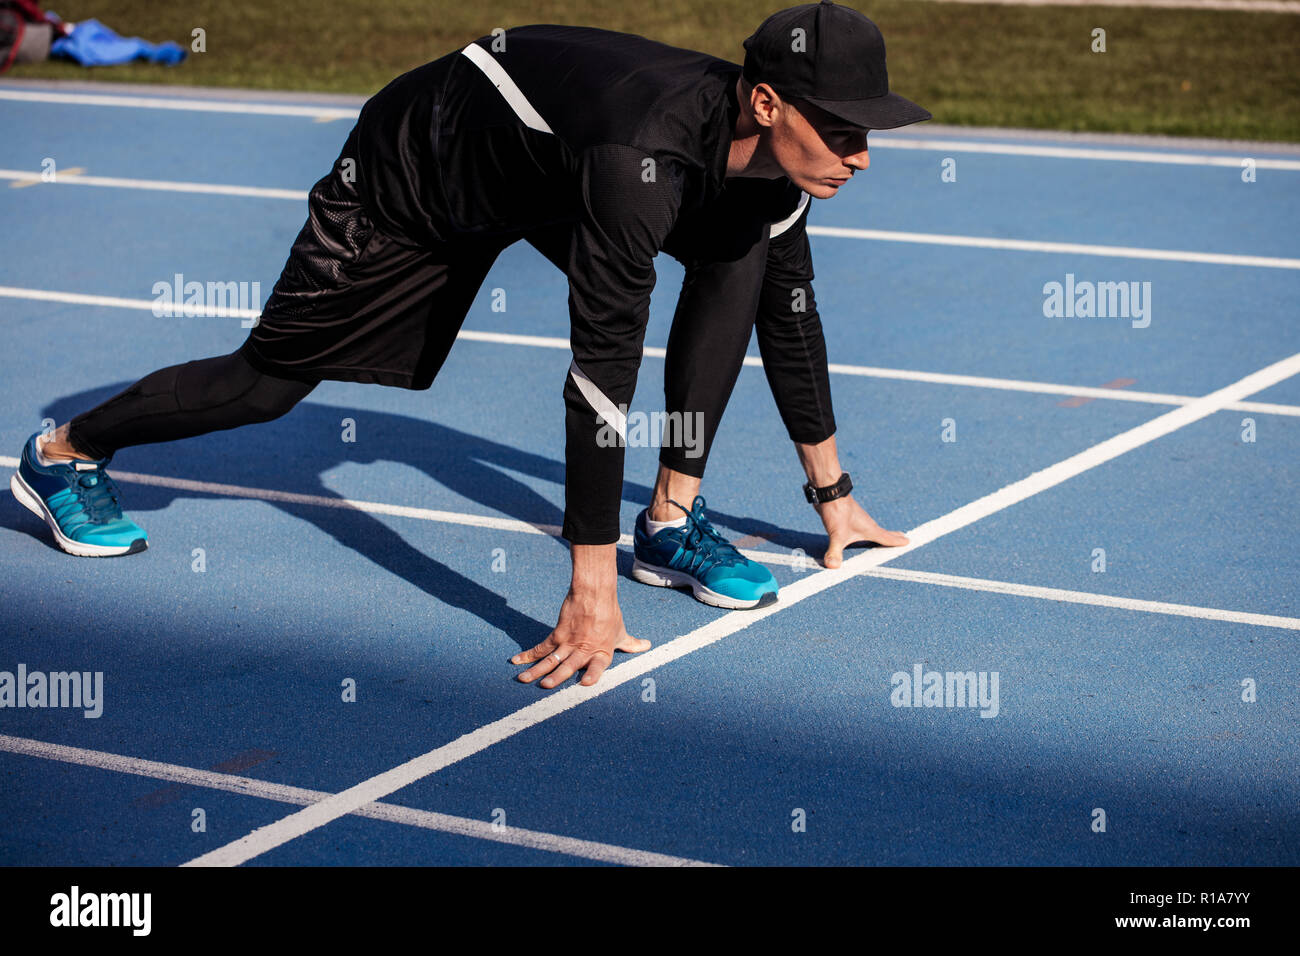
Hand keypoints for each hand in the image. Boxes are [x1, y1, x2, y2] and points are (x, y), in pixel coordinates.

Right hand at [512, 587, 650, 688]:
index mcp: (601, 653)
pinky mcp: (558, 634)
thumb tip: (647, 646)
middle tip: (544, 686)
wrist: (594, 592)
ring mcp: (569, 643)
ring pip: (550, 659)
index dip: (592, 674)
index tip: (586, 683)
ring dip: (536, 670)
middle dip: (556, 677)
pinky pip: (541, 647)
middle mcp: (584, 650)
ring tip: (523, 679)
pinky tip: (516, 661)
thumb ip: (631, 644)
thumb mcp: (621, 632)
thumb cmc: (610, 614)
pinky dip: (528, 655)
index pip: (597, 667)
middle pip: (568, 666)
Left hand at [817, 496, 908, 567]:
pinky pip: (859, 529)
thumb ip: (835, 551)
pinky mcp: (847, 518)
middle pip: (882, 533)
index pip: (887, 538)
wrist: (828, 491)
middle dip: (893, 537)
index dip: (897, 541)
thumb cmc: (837, 510)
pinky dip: (864, 533)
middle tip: (903, 537)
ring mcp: (857, 520)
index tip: (908, 541)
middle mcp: (866, 524)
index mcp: (870, 529)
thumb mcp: (837, 534)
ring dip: (879, 534)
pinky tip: (857, 534)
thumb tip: (834, 567)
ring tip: (882, 539)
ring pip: (871, 530)